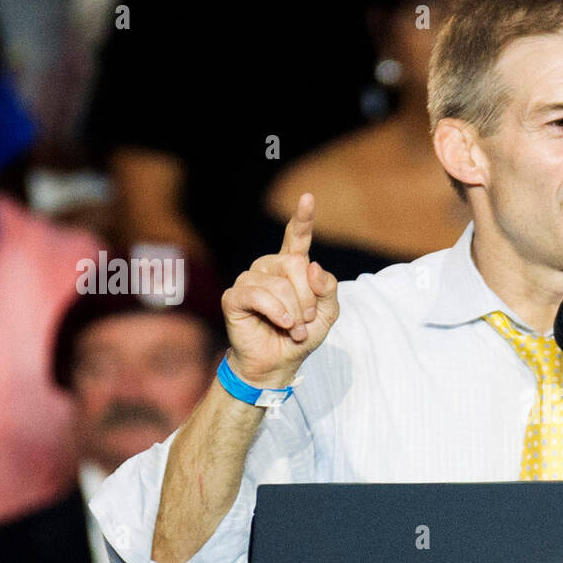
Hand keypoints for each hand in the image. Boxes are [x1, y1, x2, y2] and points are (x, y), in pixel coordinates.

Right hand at [222, 193, 339, 388]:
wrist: (278, 364)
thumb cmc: (301, 337)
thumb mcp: (327, 314)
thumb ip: (328, 289)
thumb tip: (313, 265)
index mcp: (291, 268)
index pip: (297, 238)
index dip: (302, 219)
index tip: (307, 198)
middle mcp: (268, 268)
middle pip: (295, 265)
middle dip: (308, 297)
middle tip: (306, 320)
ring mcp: (249, 280)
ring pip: (280, 284)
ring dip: (294, 311)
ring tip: (295, 328)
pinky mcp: (234, 297)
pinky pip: (260, 296)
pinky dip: (278, 313)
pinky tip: (284, 325)